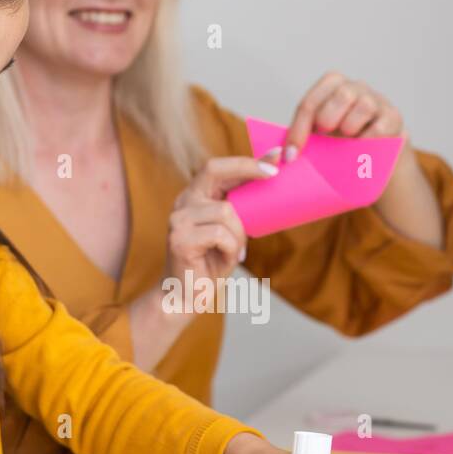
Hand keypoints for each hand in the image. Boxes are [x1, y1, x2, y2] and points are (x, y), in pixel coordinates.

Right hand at [166, 154, 275, 284]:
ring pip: (226, 212)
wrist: (185, 296)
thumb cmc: (212, 262)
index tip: (274, 157)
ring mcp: (178, 220)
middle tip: (274, 176)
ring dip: (240, 235)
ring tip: (236, 252)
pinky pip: (220, 234)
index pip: (216, 167)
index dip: (245, 160)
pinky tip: (226, 260)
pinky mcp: (180, 239)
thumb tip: (271, 178)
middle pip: (215, 172)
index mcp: (194, 196)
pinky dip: (232, 249)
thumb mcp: (231, 230)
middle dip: (248, 170)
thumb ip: (240, 208)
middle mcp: (182, 202)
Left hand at [283, 71, 406, 161]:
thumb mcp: (318, 139)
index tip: (291, 155)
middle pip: (340, 94)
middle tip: (326, 137)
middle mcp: (354, 87)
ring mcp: (376, 100)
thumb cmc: (340, 142)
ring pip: (363, 106)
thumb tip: (276, 157)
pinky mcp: (393, 117)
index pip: (310, 103)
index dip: (298, 131)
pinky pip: (380, 127)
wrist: (374, 154)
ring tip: (347, 142)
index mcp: (330, 87)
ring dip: (350, 128)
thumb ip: (298, 143)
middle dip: (328, 120)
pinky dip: (368, 141)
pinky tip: (362, 149)